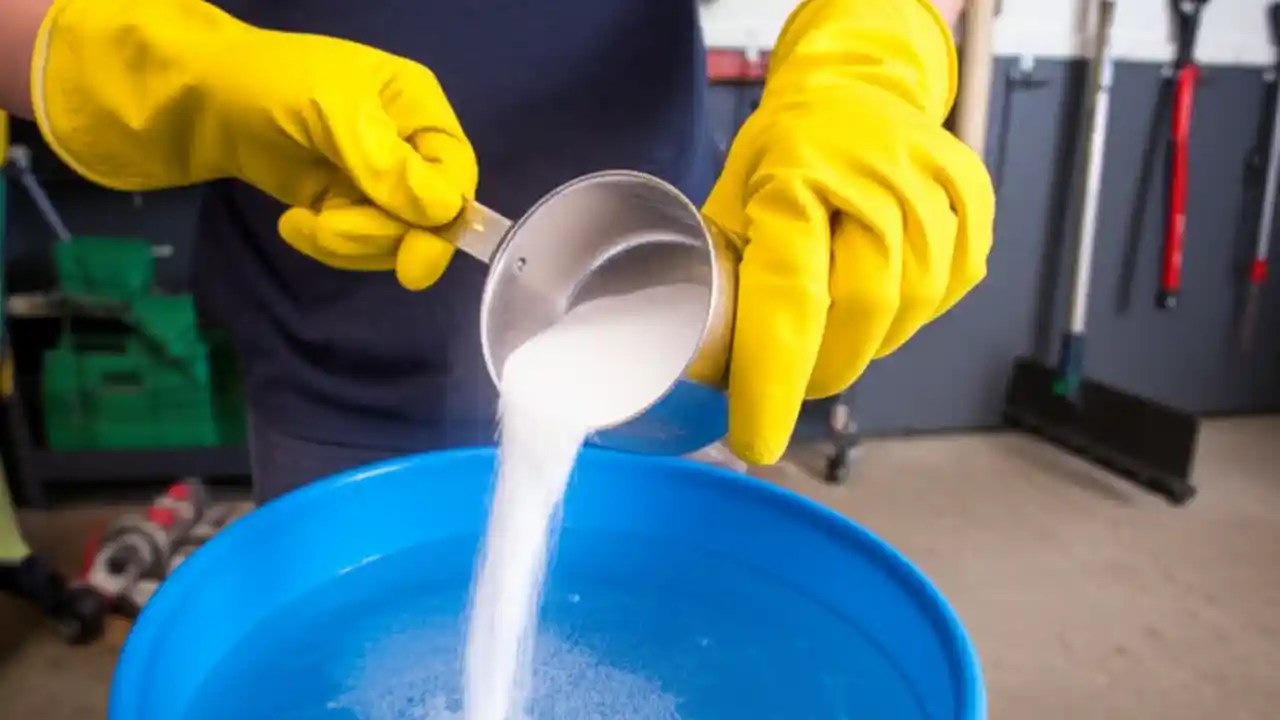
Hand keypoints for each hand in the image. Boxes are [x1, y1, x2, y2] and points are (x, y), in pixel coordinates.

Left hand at [30, 0, 475, 288]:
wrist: (198, 98)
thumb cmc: (270, 85)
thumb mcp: (331, 110)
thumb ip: (384, 162)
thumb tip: (442, 213)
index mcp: (420, 109)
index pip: (456, 175)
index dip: (442, 222)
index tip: (413, 264)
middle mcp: (409, 148)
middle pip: (430, 218)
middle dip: (379, 235)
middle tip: (329, 230)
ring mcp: (377, 182)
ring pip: (395, 241)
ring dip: (348, 244)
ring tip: (301, 223)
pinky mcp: (345, 208)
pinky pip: (360, 247)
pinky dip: (327, 247)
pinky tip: (294, 223)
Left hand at [702, 0, 994, 463]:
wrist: (853, 84)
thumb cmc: (782, 152)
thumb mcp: (732, 199)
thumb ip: (727, 274)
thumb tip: (707, 369)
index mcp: (793, 178)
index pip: (788, 298)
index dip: (774, 380)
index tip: (757, 439)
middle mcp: (868, 173)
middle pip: (862, 308)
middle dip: (824, 369)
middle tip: (795, 387)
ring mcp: (928, 179)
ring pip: (912, 302)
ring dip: (870, 343)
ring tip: (836, 343)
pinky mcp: (970, 194)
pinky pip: (954, 282)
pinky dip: (917, 310)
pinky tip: (884, 303)